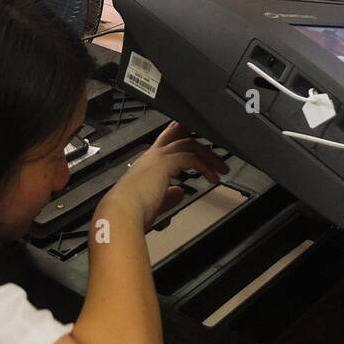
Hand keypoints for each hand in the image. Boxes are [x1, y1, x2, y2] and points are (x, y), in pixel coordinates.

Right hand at [104, 123, 227, 229]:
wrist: (121, 212)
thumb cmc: (130, 211)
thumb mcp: (154, 201)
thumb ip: (168, 195)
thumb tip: (179, 192)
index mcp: (147, 163)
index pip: (165, 140)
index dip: (179, 134)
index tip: (194, 135)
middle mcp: (152, 156)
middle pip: (177, 132)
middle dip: (196, 131)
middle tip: (215, 137)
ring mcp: (158, 157)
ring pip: (189, 143)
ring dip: (209, 156)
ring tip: (221, 168)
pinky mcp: (165, 163)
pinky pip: (191, 158)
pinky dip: (205, 167)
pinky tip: (213, 178)